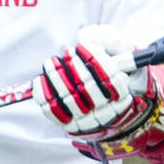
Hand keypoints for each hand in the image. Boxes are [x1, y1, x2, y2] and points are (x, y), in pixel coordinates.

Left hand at [32, 25, 160, 156]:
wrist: (103, 96)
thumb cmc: (108, 66)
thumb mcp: (117, 49)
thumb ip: (107, 40)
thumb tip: (86, 39)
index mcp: (122, 94)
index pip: (110, 77)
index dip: (94, 59)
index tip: (82, 46)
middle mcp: (107, 111)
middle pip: (88, 88)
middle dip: (75, 66)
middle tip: (67, 52)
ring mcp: (87, 119)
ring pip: (69, 99)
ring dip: (56, 77)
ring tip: (51, 62)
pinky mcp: (70, 123)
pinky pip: (53, 111)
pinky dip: (44, 94)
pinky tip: (41, 79)